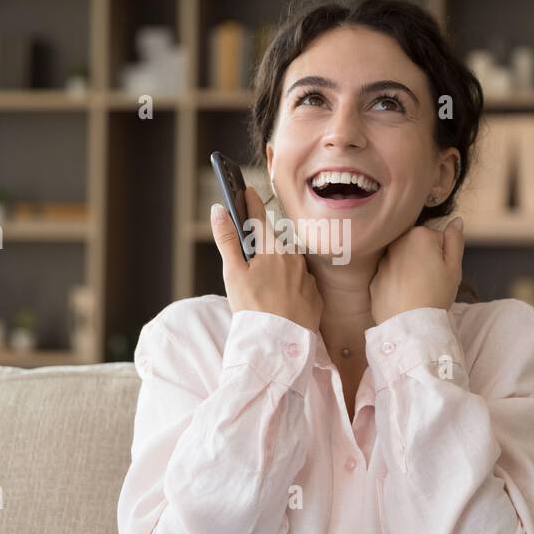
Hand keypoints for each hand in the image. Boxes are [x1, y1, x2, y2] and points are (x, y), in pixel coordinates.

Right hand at [211, 186, 323, 332]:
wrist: (280, 343)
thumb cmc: (253, 307)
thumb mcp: (234, 273)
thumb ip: (227, 239)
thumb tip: (219, 210)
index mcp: (273, 248)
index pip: (260, 217)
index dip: (251, 202)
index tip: (247, 190)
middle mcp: (294, 257)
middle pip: (276, 242)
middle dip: (264, 242)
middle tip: (250, 251)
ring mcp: (307, 276)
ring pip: (290, 262)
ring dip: (278, 264)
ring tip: (264, 283)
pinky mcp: (315, 295)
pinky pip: (300, 282)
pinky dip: (290, 284)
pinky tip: (280, 297)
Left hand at [369, 217, 464, 324]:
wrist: (410, 325)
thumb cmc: (436, 295)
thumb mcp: (454, 268)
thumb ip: (455, 240)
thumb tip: (456, 220)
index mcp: (419, 235)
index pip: (437, 238)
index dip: (443, 256)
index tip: (442, 272)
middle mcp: (396, 243)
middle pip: (417, 246)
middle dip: (425, 259)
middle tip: (431, 281)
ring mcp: (382, 261)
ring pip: (402, 261)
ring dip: (409, 270)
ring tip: (417, 291)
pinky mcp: (374, 279)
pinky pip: (390, 276)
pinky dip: (396, 283)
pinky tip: (404, 297)